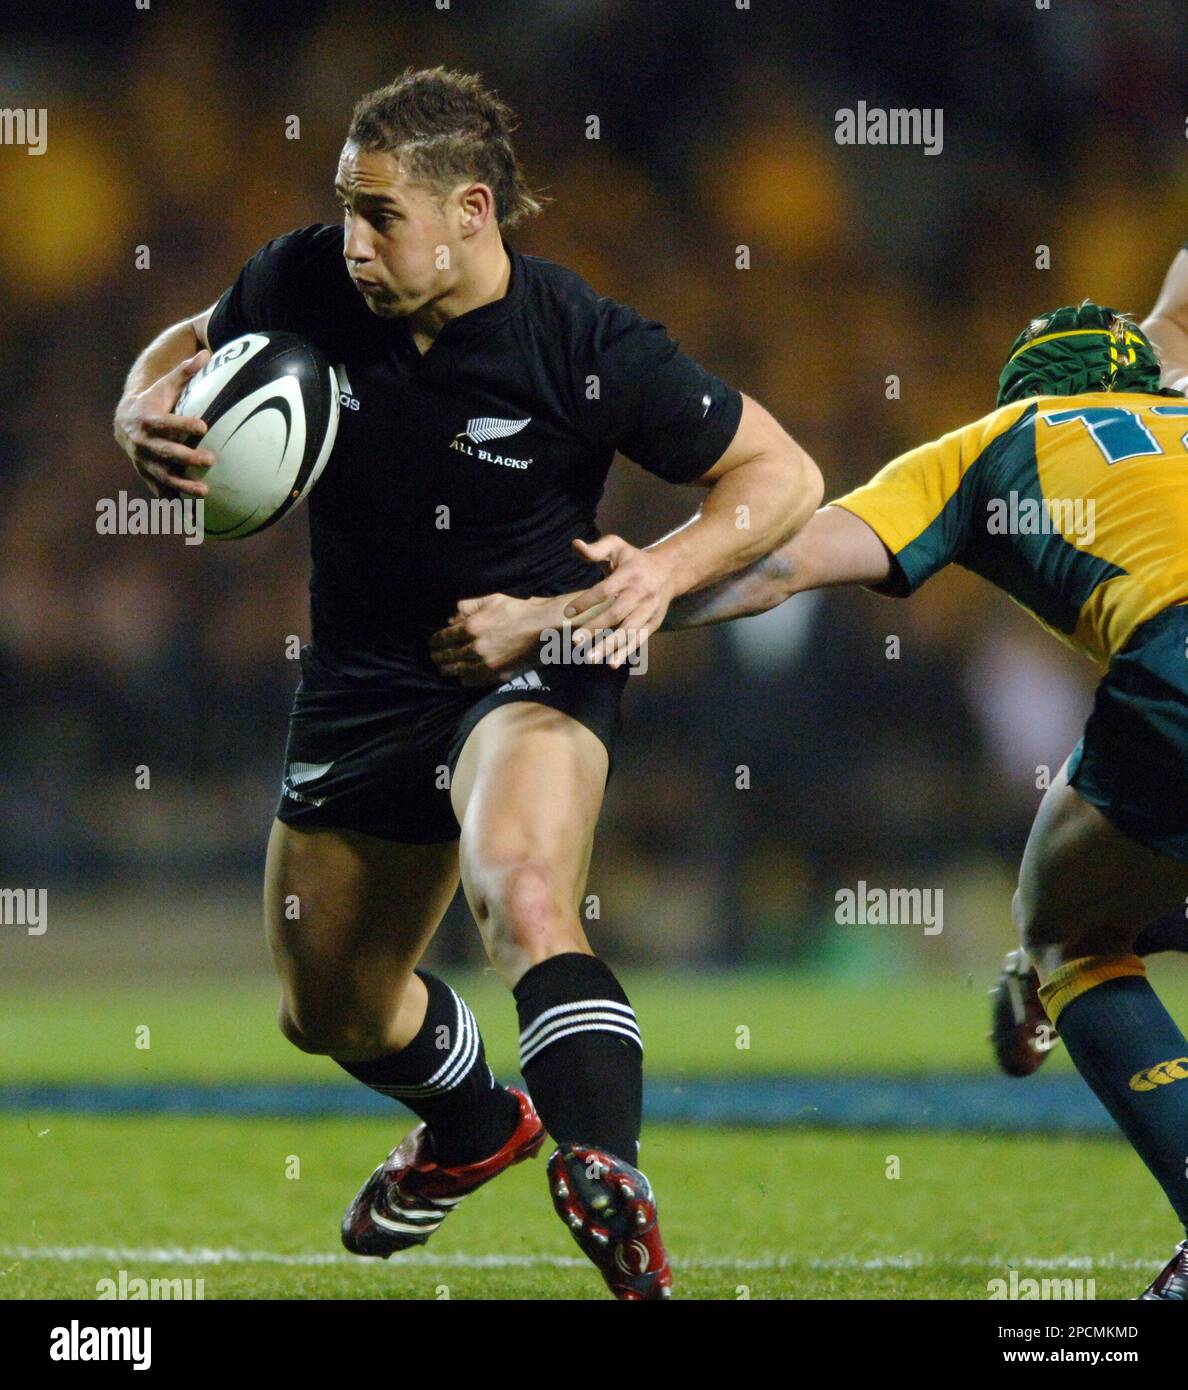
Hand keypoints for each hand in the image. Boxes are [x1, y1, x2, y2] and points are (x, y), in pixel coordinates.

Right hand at [114, 350, 214, 497]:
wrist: (124, 422)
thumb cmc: (154, 400)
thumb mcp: (166, 386)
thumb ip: (185, 372)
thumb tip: (207, 353)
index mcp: (147, 418)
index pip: (166, 422)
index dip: (183, 424)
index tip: (204, 426)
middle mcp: (143, 442)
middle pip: (165, 451)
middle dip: (186, 457)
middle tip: (210, 460)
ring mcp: (144, 462)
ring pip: (163, 475)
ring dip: (183, 486)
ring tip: (205, 492)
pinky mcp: (148, 476)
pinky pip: (161, 492)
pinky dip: (174, 504)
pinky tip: (192, 517)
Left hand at [429, 593, 555, 685]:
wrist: (543, 630)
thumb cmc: (518, 611)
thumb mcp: (492, 600)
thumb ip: (468, 606)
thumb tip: (451, 618)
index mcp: (472, 627)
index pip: (444, 638)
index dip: (434, 641)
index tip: (431, 643)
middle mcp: (475, 648)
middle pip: (448, 656)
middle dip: (438, 657)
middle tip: (433, 657)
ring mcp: (485, 664)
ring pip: (457, 670)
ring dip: (447, 669)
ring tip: (443, 669)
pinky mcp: (496, 676)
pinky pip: (472, 681)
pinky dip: (464, 678)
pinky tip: (461, 676)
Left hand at [565, 535, 675, 666]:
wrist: (669, 571)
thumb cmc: (634, 559)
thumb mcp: (616, 547)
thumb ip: (595, 549)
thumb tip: (575, 545)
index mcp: (630, 574)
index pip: (605, 590)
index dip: (586, 601)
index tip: (568, 612)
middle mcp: (641, 592)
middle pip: (616, 613)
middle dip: (595, 628)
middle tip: (575, 641)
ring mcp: (650, 609)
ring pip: (628, 630)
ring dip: (610, 645)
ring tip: (590, 657)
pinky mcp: (654, 622)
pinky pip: (639, 639)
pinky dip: (626, 652)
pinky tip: (611, 663)